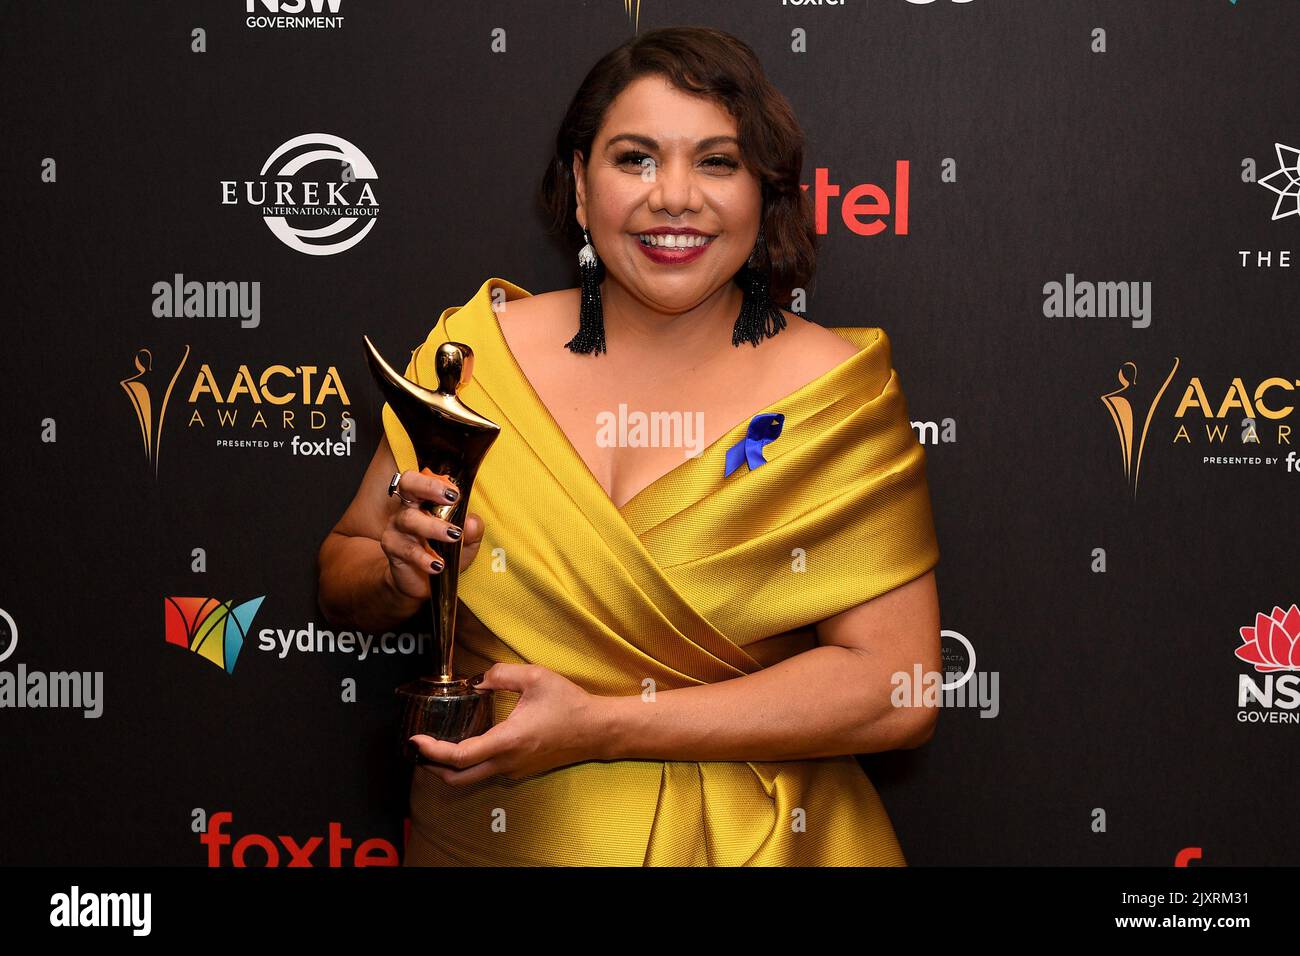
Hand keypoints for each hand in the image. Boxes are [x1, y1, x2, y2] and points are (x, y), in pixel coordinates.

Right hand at [380, 467, 484, 601]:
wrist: (420, 581)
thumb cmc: (442, 553)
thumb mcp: (465, 543)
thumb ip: (472, 532)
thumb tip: (472, 522)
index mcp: (424, 499)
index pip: (425, 478)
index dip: (438, 480)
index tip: (456, 493)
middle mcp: (408, 507)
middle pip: (408, 484)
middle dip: (429, 486)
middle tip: (451, 498)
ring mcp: (397, 527)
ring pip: (409, 519)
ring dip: (434, 527)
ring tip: (454, 537)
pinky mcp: (392, 548)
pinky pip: (406, 549)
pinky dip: (423, 558)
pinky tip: (438, 564)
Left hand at [408, 663, 610, 784]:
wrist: (596, 730)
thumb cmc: (568, 704)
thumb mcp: (536, 677)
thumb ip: (501, 673)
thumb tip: (476, 679)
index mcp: (507, 741)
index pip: (460, 756)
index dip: (432, 751)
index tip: (415, 740)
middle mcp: (507, 762)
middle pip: (458, 779)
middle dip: (431, 767)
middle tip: (418, 748)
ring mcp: (513, 769)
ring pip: (471, 778)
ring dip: (449, 766)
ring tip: (436, 744)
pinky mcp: (520, 769)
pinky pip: (486, 771)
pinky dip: (468, 763)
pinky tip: (467, 742)